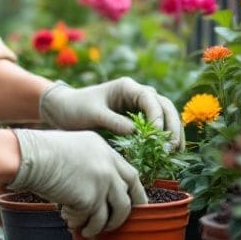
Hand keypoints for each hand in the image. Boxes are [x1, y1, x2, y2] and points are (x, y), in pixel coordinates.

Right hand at [7, 129, 147, 236]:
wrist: (30, 157)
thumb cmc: (42, 153)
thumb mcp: (75, 150)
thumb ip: (90, 164)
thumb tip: (93, 189)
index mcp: (105, 151)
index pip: (130, 174)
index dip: (134, 192)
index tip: (133, 205)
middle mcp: (109, 165)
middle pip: (129, 195)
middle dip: (126, 214)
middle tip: (116, 225)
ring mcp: (102, 182)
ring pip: (116, 214)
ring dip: (102, 226)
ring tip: (88, 231)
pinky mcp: (91, 199)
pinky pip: (92, 221)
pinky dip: (81, 225)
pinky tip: (71, 224)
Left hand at [39, 78, 183, 150]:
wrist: (64, 111)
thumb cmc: (76, 108)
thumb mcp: (92, 114)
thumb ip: (112, 121)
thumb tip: (135, 131)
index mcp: (127, 87)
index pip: (150, 99)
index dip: (157, 116)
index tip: (157, 135)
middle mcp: (137, 94)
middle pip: (164, 106)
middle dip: (171, 125)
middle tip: (172, 147)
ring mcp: (140, 106)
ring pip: (165, 115)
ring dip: (173, 132)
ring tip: (176, 151)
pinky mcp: (138, 119)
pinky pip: (157, 126)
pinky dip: (164, 137)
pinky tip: (169, 152)